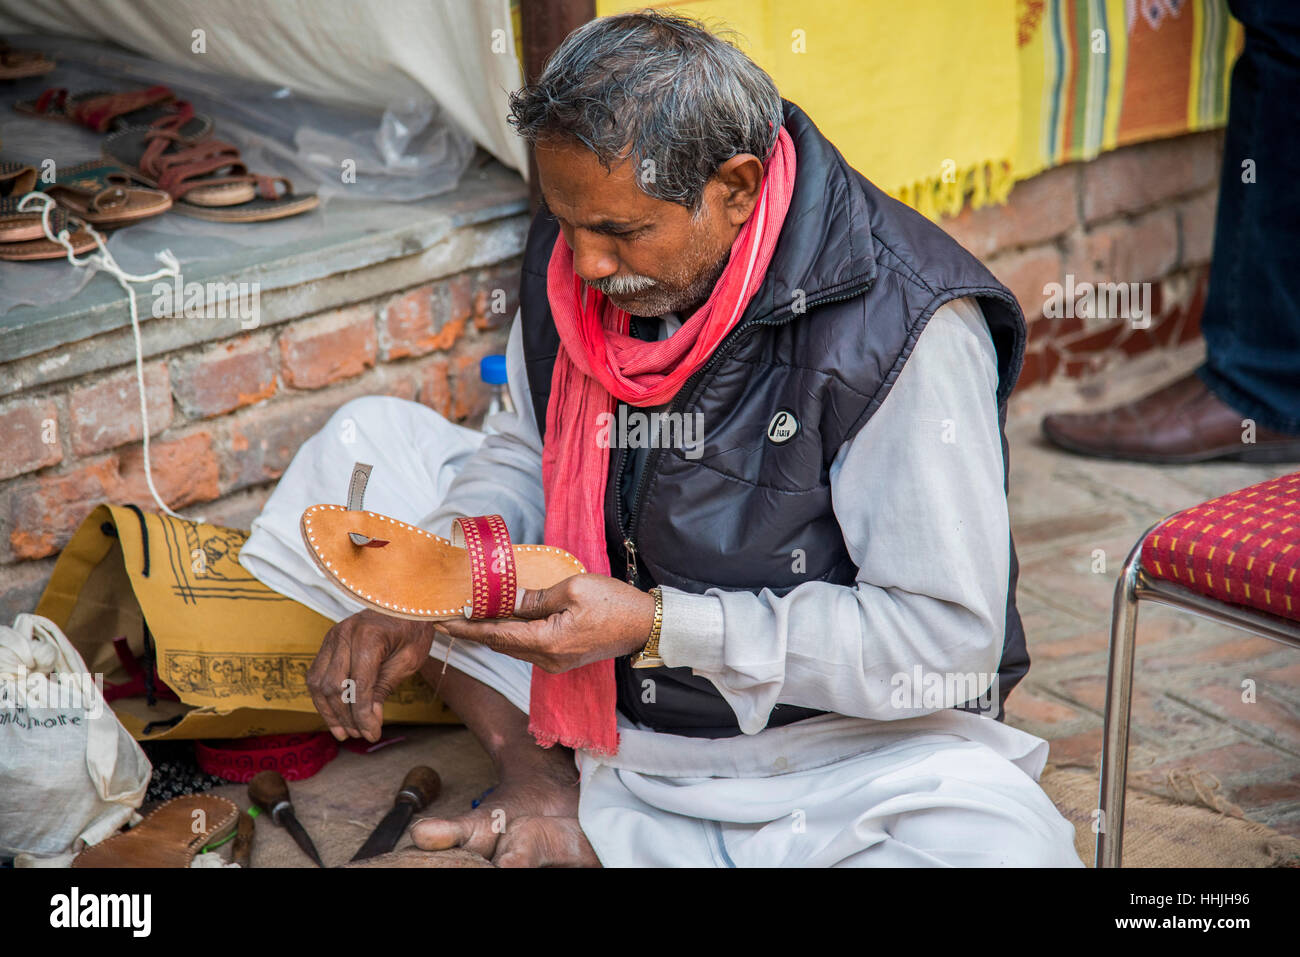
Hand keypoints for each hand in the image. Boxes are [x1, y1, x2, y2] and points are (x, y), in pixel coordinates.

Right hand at [307, 609, 435, 741]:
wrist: (406, 602)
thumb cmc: (413, 629)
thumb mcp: (408, 660)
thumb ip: (385, 688)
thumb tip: (370, 720)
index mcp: (368, 636)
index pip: (358, 686)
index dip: (362, 716)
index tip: (372, 734)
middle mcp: (344, 634)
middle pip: (334, 687)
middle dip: (345, 717)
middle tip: (360, 735)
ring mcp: (332, 636)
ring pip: (318, 683)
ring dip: (329, 711)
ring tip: (345, 731)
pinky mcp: (328, 641)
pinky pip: (317, 674)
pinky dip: (323, 697)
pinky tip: (335, 714)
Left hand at [433, 574, 655, 673]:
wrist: (645, 625)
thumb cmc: (614, 603)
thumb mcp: (572, 590)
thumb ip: (535, 598)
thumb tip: (507, 600)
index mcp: (547, 642)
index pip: (495, 636)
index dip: (465, 629)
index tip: (440, 622)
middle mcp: (547, 659)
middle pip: (500, 644)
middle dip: (473, 629)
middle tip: (448, 614)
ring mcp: (555, 662)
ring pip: (513, 646)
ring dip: (491, 631)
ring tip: (469, 613)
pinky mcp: (562, 658)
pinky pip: (528, 646)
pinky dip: (510, 633)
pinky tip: (501, 618)